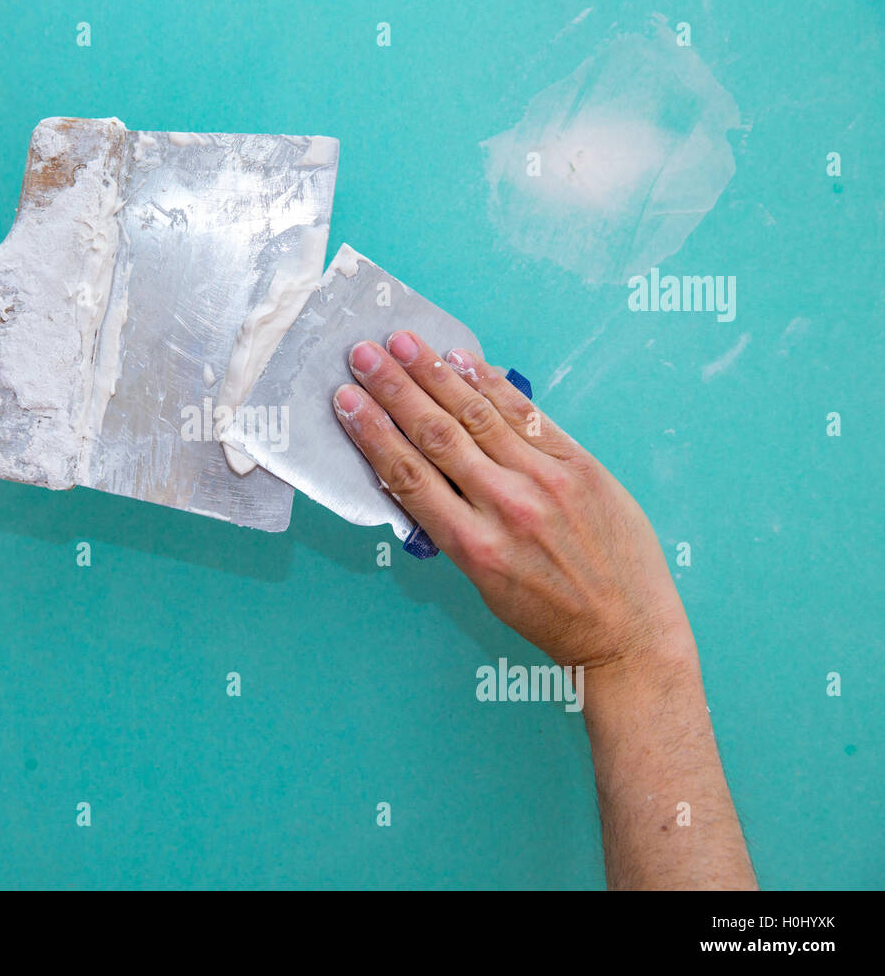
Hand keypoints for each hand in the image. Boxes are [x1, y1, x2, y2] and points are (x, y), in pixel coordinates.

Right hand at [333, 331, 691, 673]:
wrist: (629, 632)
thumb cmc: (551, 616)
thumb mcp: (484, 586)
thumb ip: (454, 527)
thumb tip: (420, 471)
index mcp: (474, 547)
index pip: (408, 476)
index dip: (372, 433)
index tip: (346, 401)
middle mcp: (508, 507)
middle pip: (437, 434)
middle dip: (395, 389)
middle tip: (363, 353)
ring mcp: (548, 481)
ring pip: (479, 415)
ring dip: (435, 374)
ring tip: (404, 343)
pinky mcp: (580, 465)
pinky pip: (527, 414)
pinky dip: (493, 384)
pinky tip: (466, 361)